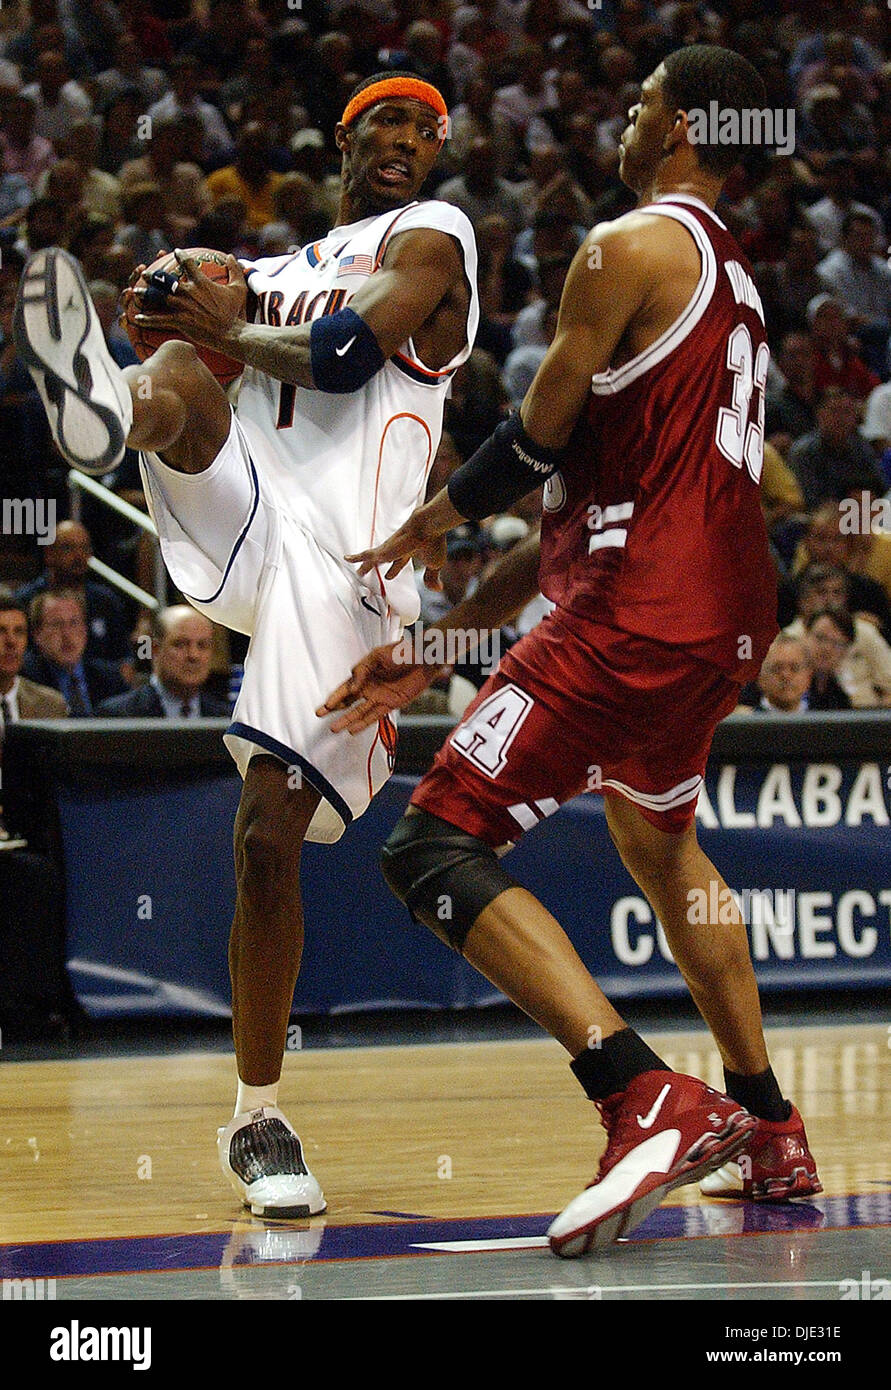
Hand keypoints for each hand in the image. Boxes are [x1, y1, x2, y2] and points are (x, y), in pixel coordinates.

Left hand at [130, 251, 246, 349]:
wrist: (231, 334)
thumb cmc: (236, 313)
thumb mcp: (239, 289)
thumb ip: (236, 270)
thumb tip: (232, 256)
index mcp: (200, 282)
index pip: (187, 263)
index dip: (180, 256)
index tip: (175, 252)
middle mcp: (188, 292)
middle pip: (165, 279)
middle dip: (154, 275)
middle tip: (144, 272)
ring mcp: (183, 307)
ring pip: (158, 297)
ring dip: (146, 294)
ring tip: (135, 292)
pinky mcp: (180, 321)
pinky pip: (159, 320)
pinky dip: (147, 319)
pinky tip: (137, 318)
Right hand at [317, 639, 450, 733]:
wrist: (422, 658)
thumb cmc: (401, 651)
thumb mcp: (377, 656)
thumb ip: (362, 671)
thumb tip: (351, 687)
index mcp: (364, 674)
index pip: (345, 688)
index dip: (334, 697)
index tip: (324, 706)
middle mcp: (369, 686)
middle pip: (348, 701)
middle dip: (334, 709)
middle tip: (321, 716)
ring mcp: (379, 696)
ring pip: (358, 711)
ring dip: (346, 720)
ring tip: (334, 728)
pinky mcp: (391, 703)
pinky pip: (374, 715)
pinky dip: (363, 723)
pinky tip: (353, 729)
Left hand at [345, 490, 462, 583]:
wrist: (429, 527)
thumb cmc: (433, 543)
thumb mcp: (435, 564)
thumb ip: (432, 577)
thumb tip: (437, 589)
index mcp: (410, 551)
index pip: (399, 562)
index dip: (394, 570)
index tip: (388, 576)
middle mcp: (397, 548)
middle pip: (383, 558)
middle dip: (375, 566)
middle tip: (366, 572)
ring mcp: (389, 548)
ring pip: (372, 557)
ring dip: (364, 564)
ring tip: (357, 571)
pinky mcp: (383, 550)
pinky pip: (366, 555)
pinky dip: (356, 557)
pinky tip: (346, 559)